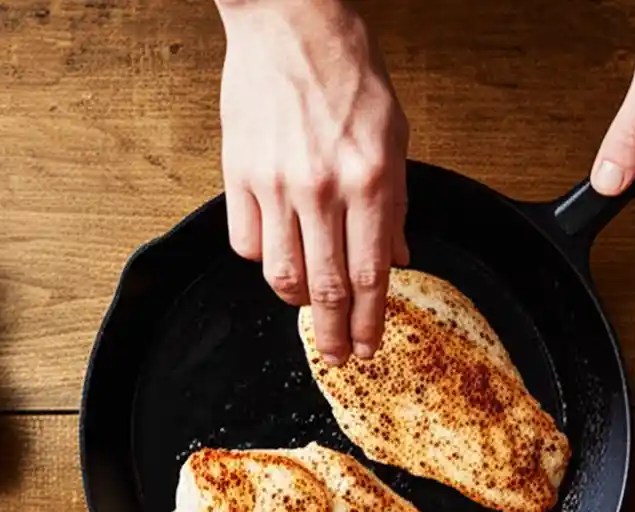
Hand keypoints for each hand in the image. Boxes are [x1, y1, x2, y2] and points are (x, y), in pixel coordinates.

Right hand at [216, 0, 409, 363]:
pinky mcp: (238, 176)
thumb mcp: (393, 133)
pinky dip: (262, 260)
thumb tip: (395, 255)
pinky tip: (277, 254)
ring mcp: (276, 185)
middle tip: (337, 356)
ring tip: (308, 309)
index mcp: (369, 178)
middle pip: (327, 288)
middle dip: (334, 334)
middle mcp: (323, 188)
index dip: (370, 321)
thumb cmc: (345, 70)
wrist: (289, 24)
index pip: (372, 274)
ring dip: (297, 302)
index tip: (368, 347)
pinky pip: (246, 243)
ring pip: (281, 274)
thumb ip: (394, 201)